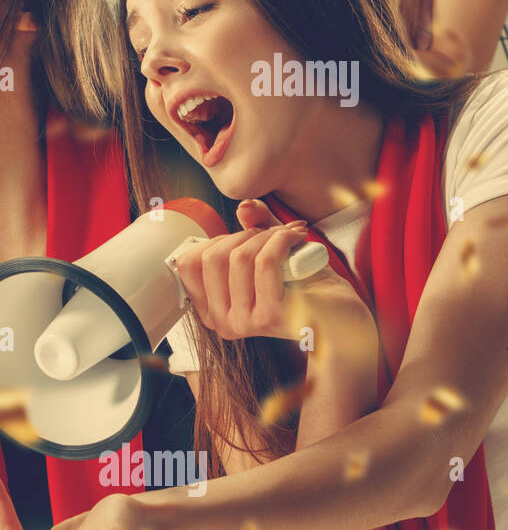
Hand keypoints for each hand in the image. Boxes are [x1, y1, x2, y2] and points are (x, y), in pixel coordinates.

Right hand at [170, 198, 368, 342]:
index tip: (242, 239)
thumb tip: (244, 207)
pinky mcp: (270, 316)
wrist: (343, 317)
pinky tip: (297, 238)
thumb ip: (254, 227)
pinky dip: (282, 240)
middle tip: (270, 234)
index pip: (186, 264)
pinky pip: (265, 262)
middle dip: (244, 234)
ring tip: (288, 236)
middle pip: (212, 257)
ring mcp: (244, 322)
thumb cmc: (305, 288)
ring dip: (268, 235)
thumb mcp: (271, 251)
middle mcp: (223, 321)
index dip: (215, 240)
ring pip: (240, 257)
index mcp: (213, 310)